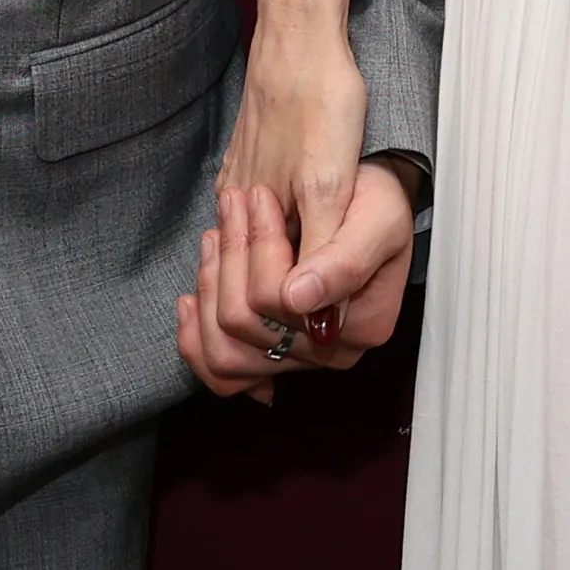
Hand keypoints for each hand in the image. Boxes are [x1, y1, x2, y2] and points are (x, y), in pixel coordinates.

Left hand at [180, 155, 417, 399]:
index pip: (281, 301)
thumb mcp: (378, 220)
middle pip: (245, 324)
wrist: (367, 206)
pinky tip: (191, 300)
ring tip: (215, 236)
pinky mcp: (270, 358)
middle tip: (234, 204)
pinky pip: (221, 371)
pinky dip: (196, 337)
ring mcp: (296, 360)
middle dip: (231, 257)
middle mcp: (328, 355)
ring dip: (210, 287)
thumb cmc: (377, 206)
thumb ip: (345, 262)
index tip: (258, 197)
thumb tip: (297, 299)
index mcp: (360, 327)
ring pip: (225, 352)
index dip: (259, 247)